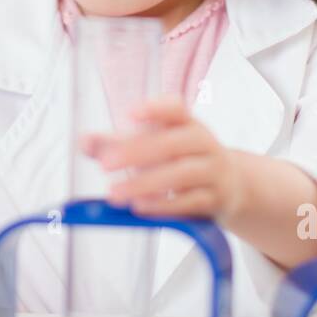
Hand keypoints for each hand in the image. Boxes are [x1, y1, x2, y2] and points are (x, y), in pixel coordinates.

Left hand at [81, 96, 245, 219]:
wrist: (232, 186)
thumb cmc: (181, 160)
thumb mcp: (155, 147)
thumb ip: (117, 144)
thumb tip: (84, 142)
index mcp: (187, 123)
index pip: (176, 108)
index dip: (155, 109)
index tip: (129, 115)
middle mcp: (204, 143)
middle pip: (174, 143)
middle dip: (138, 152)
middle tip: (105, 163)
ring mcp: (213, 171)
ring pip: (182, 174)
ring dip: (145, 183)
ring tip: (115, 193)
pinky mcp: (215, 199)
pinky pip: (190, 202)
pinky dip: (164, 206)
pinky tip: (139, 207)